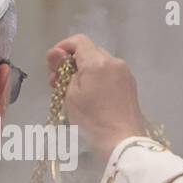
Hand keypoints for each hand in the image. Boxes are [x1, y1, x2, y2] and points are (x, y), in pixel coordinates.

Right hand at [46, 34, 145, 157]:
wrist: (122, 142)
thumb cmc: (92, 120)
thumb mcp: (70, 95)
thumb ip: (62, 70)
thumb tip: (55, 53)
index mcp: (97, 61)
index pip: (77, 41)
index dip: (61, 48)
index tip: (52, 66)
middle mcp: (114, 61)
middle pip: (88, 51)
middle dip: (71, 62)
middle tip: (57, 83)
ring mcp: (125, 73)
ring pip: (99, 63)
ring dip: (84, 71)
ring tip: (73, 92)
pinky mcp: (130, 85)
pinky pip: (109, 73)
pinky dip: (97, 78)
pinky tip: (91, 97)